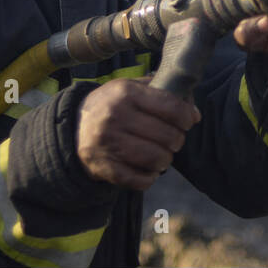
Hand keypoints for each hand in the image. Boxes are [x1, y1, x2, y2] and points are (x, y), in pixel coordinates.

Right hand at [75, 77, 200, 189]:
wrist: (74, 127)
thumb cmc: (112, 105)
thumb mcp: (131, 87)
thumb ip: (162, 91)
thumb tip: (193, 109)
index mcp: (125, 93)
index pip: (172, 108)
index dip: (187, 117)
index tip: (189, 120)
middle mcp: (115, 117)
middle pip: (168, 136)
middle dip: (177, 140)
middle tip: (173, 139)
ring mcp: (108, 144)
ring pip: (157, 159)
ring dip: (166, 159)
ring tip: (162, 154)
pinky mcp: (104, 168)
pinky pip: (141, 180)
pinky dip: (150, 177)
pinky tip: (149, 168)